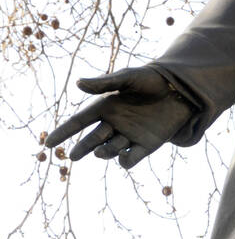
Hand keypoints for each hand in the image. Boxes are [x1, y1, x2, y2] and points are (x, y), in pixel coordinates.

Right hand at [44, 66, 195, 169]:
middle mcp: (115, 123)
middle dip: (82, 148)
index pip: (79, 121)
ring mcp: (130, 135)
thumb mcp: (127, 78)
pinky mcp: (147, 145)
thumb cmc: (152, 79)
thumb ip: (104, 83)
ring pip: (110, 149)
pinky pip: (131, 158)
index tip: (49, 144)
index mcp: (106, 106)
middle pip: (92, 139)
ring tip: (100, 150)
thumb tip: (78, 84)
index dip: (64, 132)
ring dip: (104, 151)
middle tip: (74, 156)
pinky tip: (123, 157)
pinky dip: (125, 160)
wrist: (181, 89)